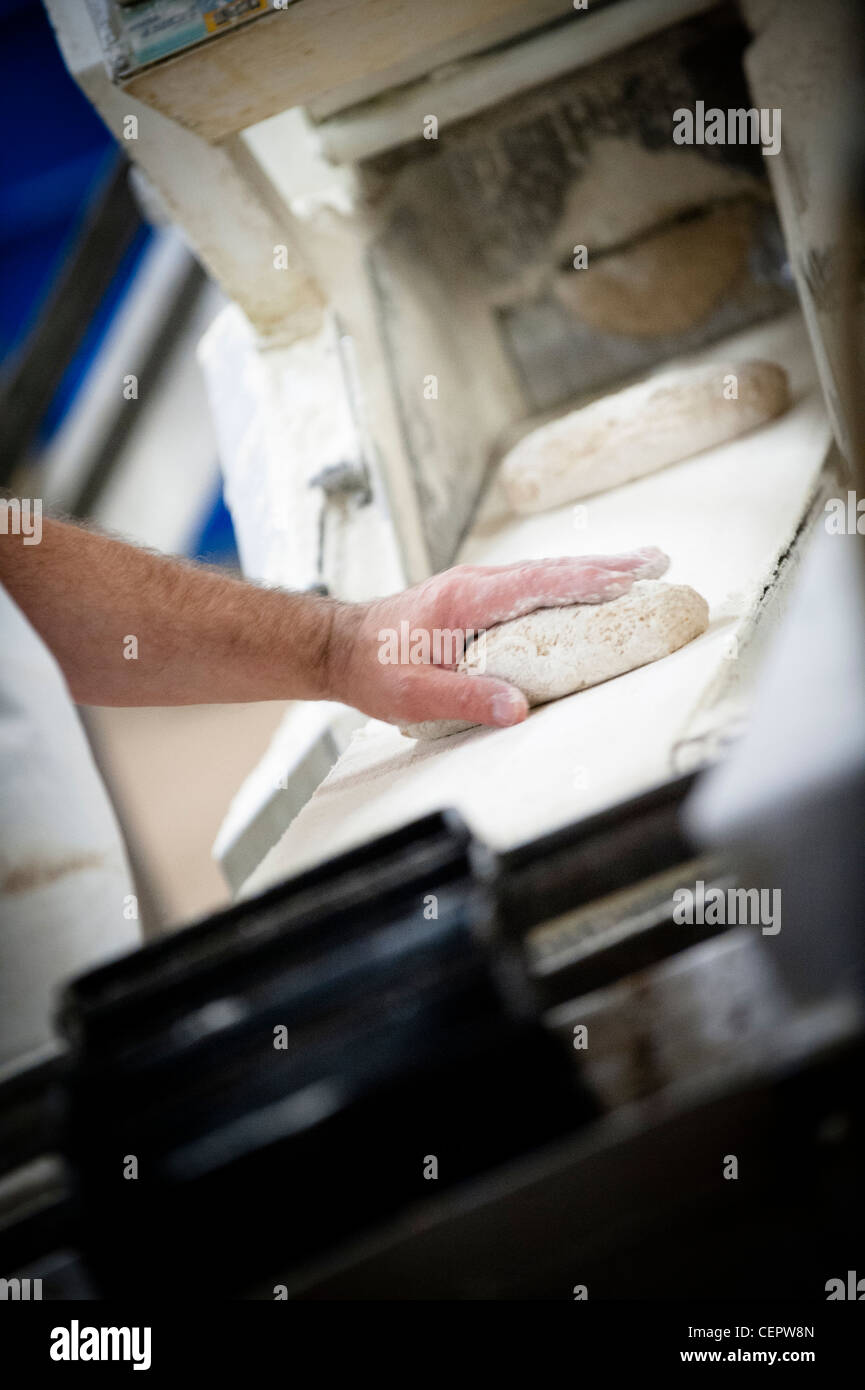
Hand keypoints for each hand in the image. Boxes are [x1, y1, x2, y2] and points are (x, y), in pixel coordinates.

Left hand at [328, 547, 668, 728]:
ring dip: (593, 568)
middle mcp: (476, 582)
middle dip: (607, 565)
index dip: (584, 579)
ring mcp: (478, 586)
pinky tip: (590, 585)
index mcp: (464, 598)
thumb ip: (464, 700)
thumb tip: (517, 710)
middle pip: (551, 569)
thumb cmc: (373, 668)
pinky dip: (568, 580)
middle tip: (657, 561)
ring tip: (640, 567)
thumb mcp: (412, 694)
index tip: (627, 577)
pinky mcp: (478, 597)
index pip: (536, 583)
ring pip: (545, 572)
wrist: (341, 646)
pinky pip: (533, 584)